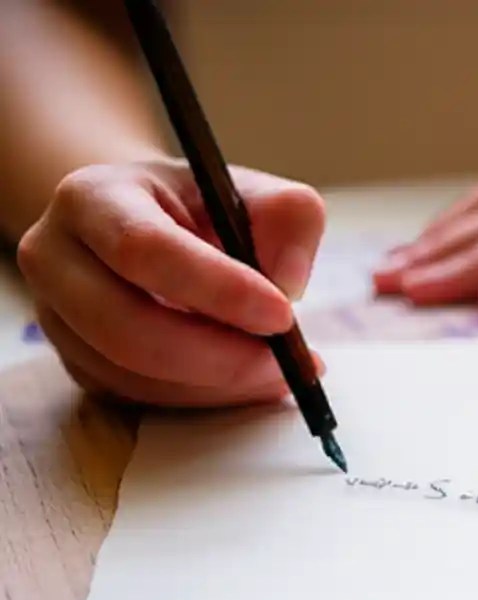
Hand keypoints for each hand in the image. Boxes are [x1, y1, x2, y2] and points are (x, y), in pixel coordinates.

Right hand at [17, 159, 324, 406]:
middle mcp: (56, 257)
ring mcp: (58, 318)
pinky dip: (204, 397)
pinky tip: (250, 380)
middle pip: (125, 326)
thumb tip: (288, 283)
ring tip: (281, 371)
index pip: (144, 248)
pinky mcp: (79, 364)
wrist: (152, 228)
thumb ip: (289, 217)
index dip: (217, 288)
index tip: (283, 314)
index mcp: (93, 197)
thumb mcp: (254, 191)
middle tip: (287, 362)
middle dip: (218, 355)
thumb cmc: (204, 208)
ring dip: (217, 384)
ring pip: (132, 373)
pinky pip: (139, 397)